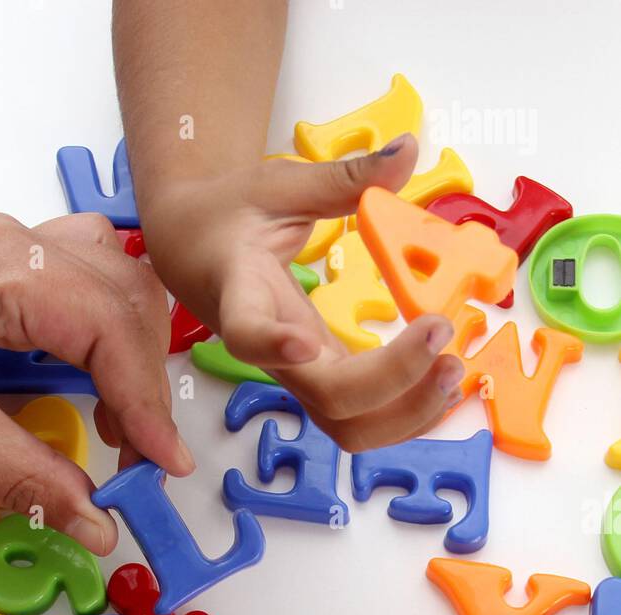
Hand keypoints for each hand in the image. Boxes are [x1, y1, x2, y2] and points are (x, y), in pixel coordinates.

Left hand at [0, 211, 192, 554]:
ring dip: (127, 350)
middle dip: (145, 379)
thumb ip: (27, 480)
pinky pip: (72, 288)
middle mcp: (8, 242)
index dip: (147, 402)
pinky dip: (96, 337)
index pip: (112, 327)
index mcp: (0, 267)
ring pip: (106, 282)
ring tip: (118, 421)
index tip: (162, 463)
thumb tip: (98, 522)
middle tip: (141, 455)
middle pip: (125, 295)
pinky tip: (83, 384)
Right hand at [139, 135, 463, 451]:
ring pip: (349, 428)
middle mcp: (275, 352)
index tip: (304, 343)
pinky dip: (411, 410)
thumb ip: (344, 177)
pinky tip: (442, 381)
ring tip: (452, 367)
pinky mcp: (324, 379)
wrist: (196, 251)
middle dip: (391, 383)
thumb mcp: (278, 184)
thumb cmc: (227, 218)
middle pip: (327, 399)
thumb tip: (406, 151)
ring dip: (407, 413)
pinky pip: (367, 417)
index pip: (248, 335)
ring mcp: (302, 374)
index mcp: (245, 296)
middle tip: (441, 336)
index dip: (271, 346)